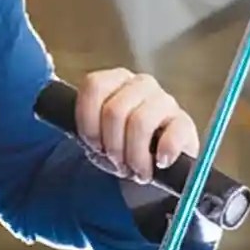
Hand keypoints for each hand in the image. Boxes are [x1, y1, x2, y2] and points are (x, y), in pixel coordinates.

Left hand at [74, 68, 199, 183]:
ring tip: (136, 169)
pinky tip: (159, 163)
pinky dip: (163, 152)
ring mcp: (165, 101)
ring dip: (134, 155)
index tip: (92, 145)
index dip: (88, 121)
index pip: (93, 86)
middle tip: (117, 163)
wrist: (152, 168)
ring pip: (140, 122)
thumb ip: (82, 124)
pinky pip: (172, 133)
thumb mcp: (96, 134)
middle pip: (114, 110)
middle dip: (112, 145)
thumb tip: (65, 123)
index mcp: (115, 80)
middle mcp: (141, 84)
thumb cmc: (120, 147)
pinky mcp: (185, 123)